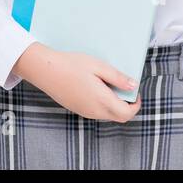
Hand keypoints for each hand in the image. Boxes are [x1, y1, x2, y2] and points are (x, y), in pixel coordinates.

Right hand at [15, 44, 141, 121]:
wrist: (46, 70)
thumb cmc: (72, 65)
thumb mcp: (98, 66)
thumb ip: (118, 77)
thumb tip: (133, 86)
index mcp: (102, 100)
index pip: (127, 113)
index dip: (136, 105)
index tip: (136, 91)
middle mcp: (94, 111)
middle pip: (119, 117)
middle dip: (128, 107)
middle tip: (126, 88)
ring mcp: (85, 112)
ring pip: (108, 115)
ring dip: (115, 105)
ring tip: (111, 85)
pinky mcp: (78, 109)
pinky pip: (97, 112)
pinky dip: (104, 105)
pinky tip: (98, 89)